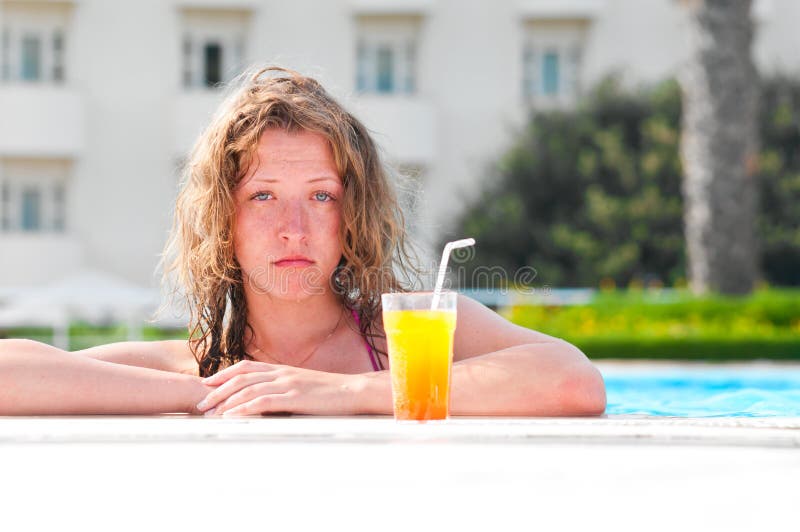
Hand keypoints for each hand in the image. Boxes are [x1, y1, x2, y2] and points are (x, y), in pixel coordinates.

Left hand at [195, 360, 366, 415]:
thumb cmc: (330, 392)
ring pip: (248, 389)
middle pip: (240, 377)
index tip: (206, 384)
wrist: (353, 390)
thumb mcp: (303, 385)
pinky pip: (263, 401)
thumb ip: (284, 388)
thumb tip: (266, 399)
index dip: (224, 374)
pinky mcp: (294, 397)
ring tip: (210, 413)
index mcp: (282, 369)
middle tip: (200, 403)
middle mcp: (281, 373)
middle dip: (217, 390)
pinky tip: (233, 416)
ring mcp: (287, 384)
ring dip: (226, 401)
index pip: (245, 366)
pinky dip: (244, 408)